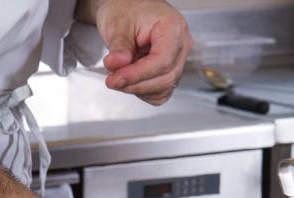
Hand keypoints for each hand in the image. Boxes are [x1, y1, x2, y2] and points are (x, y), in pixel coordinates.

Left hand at [78, 0, 192, 105]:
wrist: (127, 9)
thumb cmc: (127, 10)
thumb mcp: (118, 23)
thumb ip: (119, 45)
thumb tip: (118, 64)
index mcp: (173, 28)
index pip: (162, 62)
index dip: (138, 75)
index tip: (116, 78)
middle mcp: (180, 45)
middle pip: (165, 78)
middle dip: (135, 84)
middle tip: (112, 80)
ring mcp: (177, 60)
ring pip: (163, 88)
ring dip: (138, 89)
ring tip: (119, 75)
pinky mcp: (170, 71)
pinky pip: (161, 92)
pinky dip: (144, 91)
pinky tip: (131, 80)